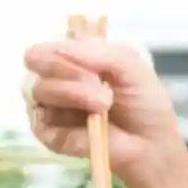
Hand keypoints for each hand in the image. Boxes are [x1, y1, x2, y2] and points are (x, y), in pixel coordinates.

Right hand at [22, 38, 179, 178]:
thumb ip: (100, 51)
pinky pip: (42, 121)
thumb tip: (66, 47)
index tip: (88, 58)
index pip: (45, 45)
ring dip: (74, 92)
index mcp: (72, 58)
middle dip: (69, 67)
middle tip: (98, 80)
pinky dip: (68, 120)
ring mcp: (49, 107)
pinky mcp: (48, 134)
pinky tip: (91, 123)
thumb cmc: (143, 102)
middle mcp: (55, 79)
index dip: (59, 47)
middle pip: (35, 60)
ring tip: (104, 102)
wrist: (152, 142)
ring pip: (39, 89)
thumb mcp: (131, 65)